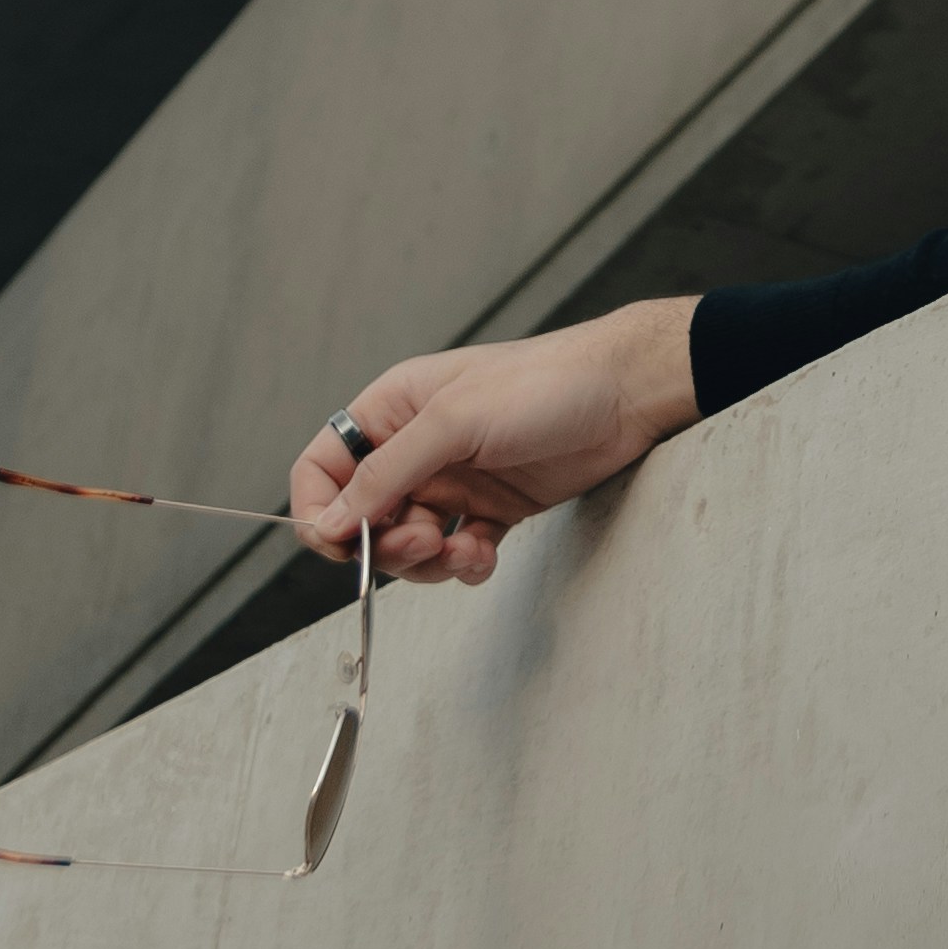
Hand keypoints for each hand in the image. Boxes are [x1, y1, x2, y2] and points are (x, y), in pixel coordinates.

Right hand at [289, 298, 699, 583]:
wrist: (626, 395)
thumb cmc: (544, 383)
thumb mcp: (454, 421)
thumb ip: (387, 473)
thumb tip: (330, 521)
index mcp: (394, 409)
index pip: (325, 466)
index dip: (321, 509)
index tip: (341, 543)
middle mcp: (418, 446)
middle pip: (365, 517)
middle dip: (385, 543)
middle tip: (423, 542)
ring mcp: (456, 480)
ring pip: (411, 544)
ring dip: (428, 561)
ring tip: (463, 549)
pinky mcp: (495, 508)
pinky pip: (458, 553)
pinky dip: (466, 564)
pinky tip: (486, 552)